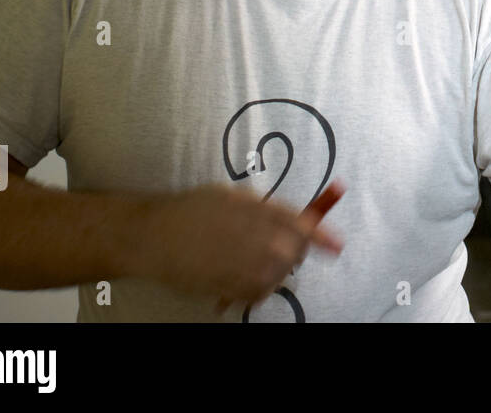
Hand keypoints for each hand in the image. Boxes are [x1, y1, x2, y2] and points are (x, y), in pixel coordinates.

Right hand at [133, 180, 344, 313]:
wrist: (154, 234)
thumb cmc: (193, 209)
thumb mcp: (232, 198)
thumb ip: (264, 209)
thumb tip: (294, 220)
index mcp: (256, 210)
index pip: (299, 223)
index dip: (320, 234)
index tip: (336, 245)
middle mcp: (253, 238)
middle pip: (293, 252)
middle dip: (295, 251)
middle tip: (286, 250)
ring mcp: (241, 264)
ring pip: (277, 275)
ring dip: (276, 272)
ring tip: (259, 263)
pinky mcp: (227, 286)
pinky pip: (256, 293)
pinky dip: (257, 288)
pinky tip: (247, 279)